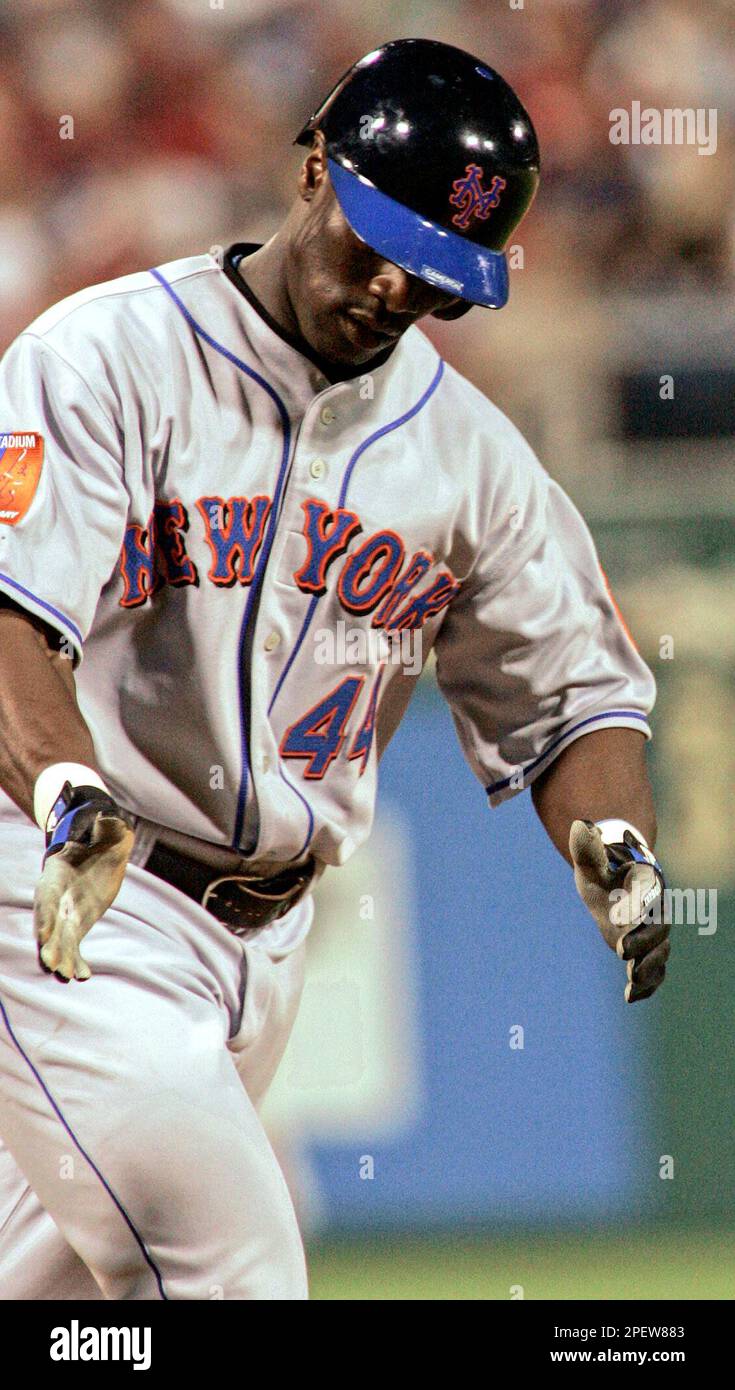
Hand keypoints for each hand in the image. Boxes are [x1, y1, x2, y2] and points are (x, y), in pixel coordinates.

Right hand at [34, 784, 134, 980]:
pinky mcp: (77, 923)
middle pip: (49, 923)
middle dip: (49, 943)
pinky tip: (82, 976)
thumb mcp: (110, 828)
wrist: (103, 845)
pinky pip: (74, 945)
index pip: (47, 897)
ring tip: (66, 977)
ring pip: (59, 939)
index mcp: (57, 873)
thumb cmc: (104, 835)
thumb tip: (107, 817)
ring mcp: (65, 911)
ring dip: (61, 958)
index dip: (44, 916)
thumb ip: (108, 825)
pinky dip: (77, 960)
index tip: (43, 935)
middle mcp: (56, 896)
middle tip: (51, 965)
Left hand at [569, 819, 669, 1002]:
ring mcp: (651, 931)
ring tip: (632, 983)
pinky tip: (631, 998)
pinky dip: (646, 985)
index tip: (621, 916)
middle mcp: (655, 909)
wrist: (615, 875)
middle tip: (622, 951)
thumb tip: (578, 826)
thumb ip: (588, 847)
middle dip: (643, 941)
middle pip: (657, 928)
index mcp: (645, 883)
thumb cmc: (604, 863)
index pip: (647, 896)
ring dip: (648, 968)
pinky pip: (653, 971)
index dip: (637, 907)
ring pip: (658, 954)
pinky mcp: (643, 949)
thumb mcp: (592, 856)